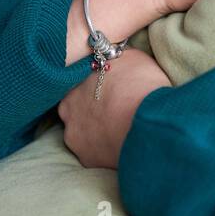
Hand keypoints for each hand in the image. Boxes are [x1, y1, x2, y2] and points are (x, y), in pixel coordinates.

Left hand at [58, 47, 171, 170]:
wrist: (148, 122)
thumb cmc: (139, 85)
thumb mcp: (129, 56)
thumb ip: (113, 58)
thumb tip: (111, 55)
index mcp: (72, 82)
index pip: (76, 83)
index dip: (93, 85)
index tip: (107, 87)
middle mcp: (66, 110)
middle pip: (75, 109)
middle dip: (90, 110)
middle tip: (113, 109)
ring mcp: (74, 137)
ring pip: (82, 133)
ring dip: (95, 131)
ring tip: (119, 128)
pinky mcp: (86, 160)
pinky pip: (93, 154)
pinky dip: (104, 151)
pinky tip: (120, 145)